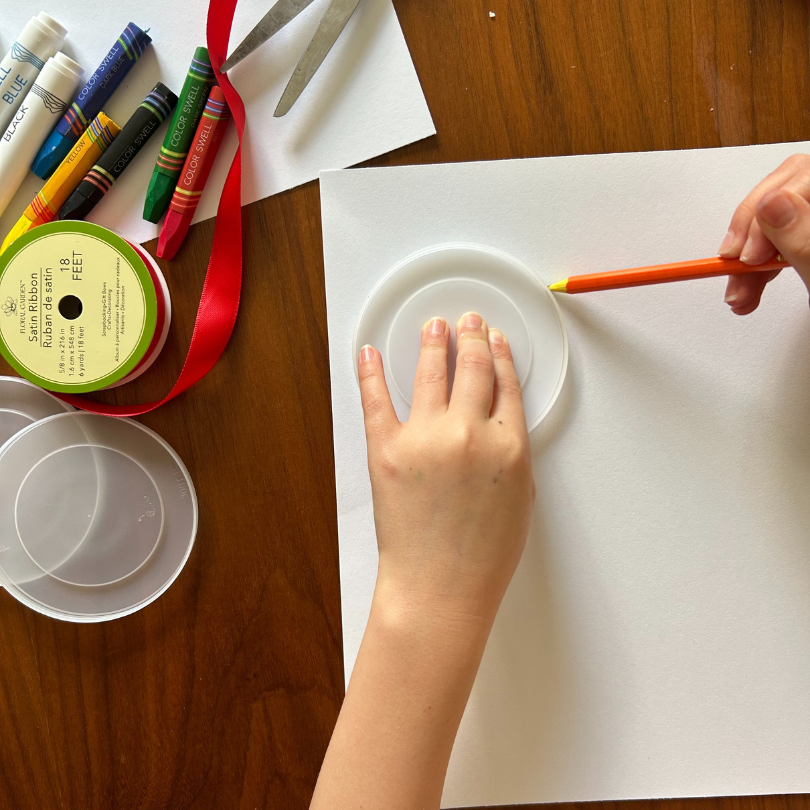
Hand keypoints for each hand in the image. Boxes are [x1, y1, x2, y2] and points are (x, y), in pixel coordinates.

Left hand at [309, 315, 534, 809]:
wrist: (440, 588)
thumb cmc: (483, 556)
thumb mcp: (519, 498)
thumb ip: (511, 451)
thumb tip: (498, 418)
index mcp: (509, 445)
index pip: (506, 384)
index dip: (500, 355)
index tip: (495, 339)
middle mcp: (471, 433)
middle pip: (473, 368)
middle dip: (471, 338)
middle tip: (467, 321)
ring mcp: (426, 438)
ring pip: (431, 372)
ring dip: (433, 344)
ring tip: (433, 328)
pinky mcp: (386, 449)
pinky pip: (377, 399)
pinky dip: (370, 373)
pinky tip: (371, 354)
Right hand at [718, 154, 809, 313]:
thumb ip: (804, 240)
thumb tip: (773, 205)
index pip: (804, 177)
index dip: (766, 213)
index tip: (747, 255)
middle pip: (787, 194)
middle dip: (752, 238)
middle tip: (738, 273)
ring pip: (779, 221)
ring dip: (751, 259)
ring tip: (741, 292)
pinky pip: (784, 241)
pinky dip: (764, 265)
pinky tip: (753, 285)